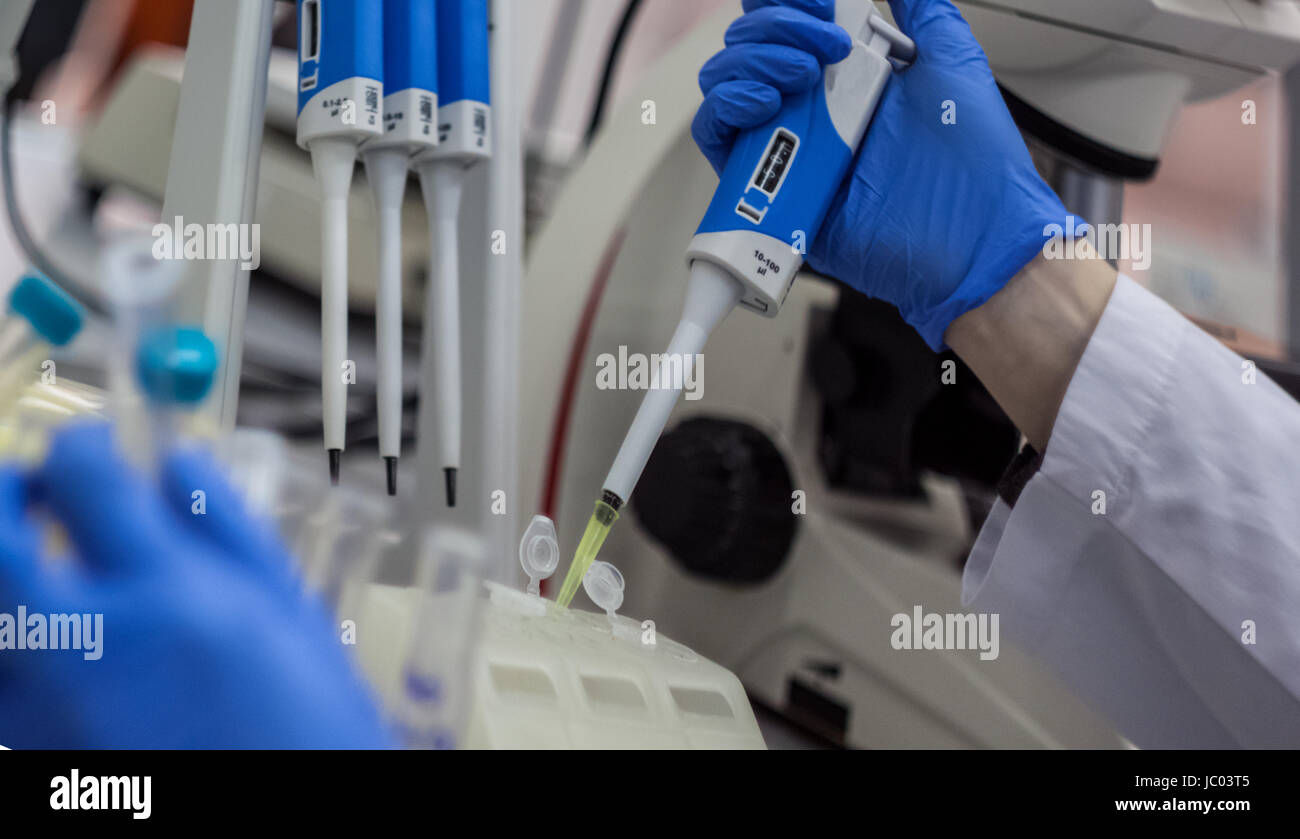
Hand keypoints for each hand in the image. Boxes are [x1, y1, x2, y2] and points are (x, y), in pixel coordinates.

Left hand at [0, 422, 392, 747]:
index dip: (81, 443)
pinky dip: (13, 631)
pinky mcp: (31, 743)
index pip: (85, 478)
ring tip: (46, 559)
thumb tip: (172, 458)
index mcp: (171, 593)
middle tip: (36, 487)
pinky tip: (61, 632)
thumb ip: (225, 525)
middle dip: (3, 492)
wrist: (289, 820)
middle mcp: (92, 642)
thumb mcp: (287, 608)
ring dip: (6, 563)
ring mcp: (48, 700)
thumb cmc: (310, 718)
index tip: (97, 445)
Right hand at [692, 0, 1071, 349]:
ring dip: (751, 62)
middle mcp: (813, 111)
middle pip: (750, 49)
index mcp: (849, 78)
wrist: (974, 237)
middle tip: (826, 43)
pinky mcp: (773, 191)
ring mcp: (790, 149)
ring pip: (726, 86)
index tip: (819, 2)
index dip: (787, 5)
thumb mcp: (953, 62)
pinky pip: (718, 143)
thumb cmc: (974, 163)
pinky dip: (726, 108)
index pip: (789, 28)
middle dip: (775, 27)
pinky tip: (765, 100)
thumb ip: (924, 12)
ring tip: (802, 74)